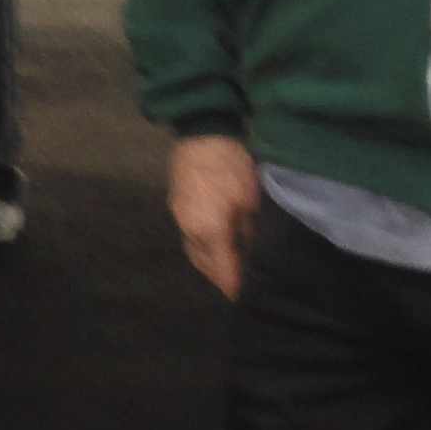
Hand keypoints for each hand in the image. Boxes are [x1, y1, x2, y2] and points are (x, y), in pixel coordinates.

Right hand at [170, 133, 261, 298]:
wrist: (202, 132)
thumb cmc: (231, 167)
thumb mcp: (250, 201)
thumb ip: (250, 232)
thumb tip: (253, 253)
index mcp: (209, 232)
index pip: (224, 272)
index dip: (236, 287)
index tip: (247, 297)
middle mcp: (190, 231)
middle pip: (206, 267)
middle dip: (223, 278)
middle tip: (242, 282)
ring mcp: (180, 219)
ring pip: (196, 253)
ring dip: (212, 263)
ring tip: (231, 264)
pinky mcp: (177, 207)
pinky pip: (192, 237)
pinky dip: (205, 246)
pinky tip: (219, 241)